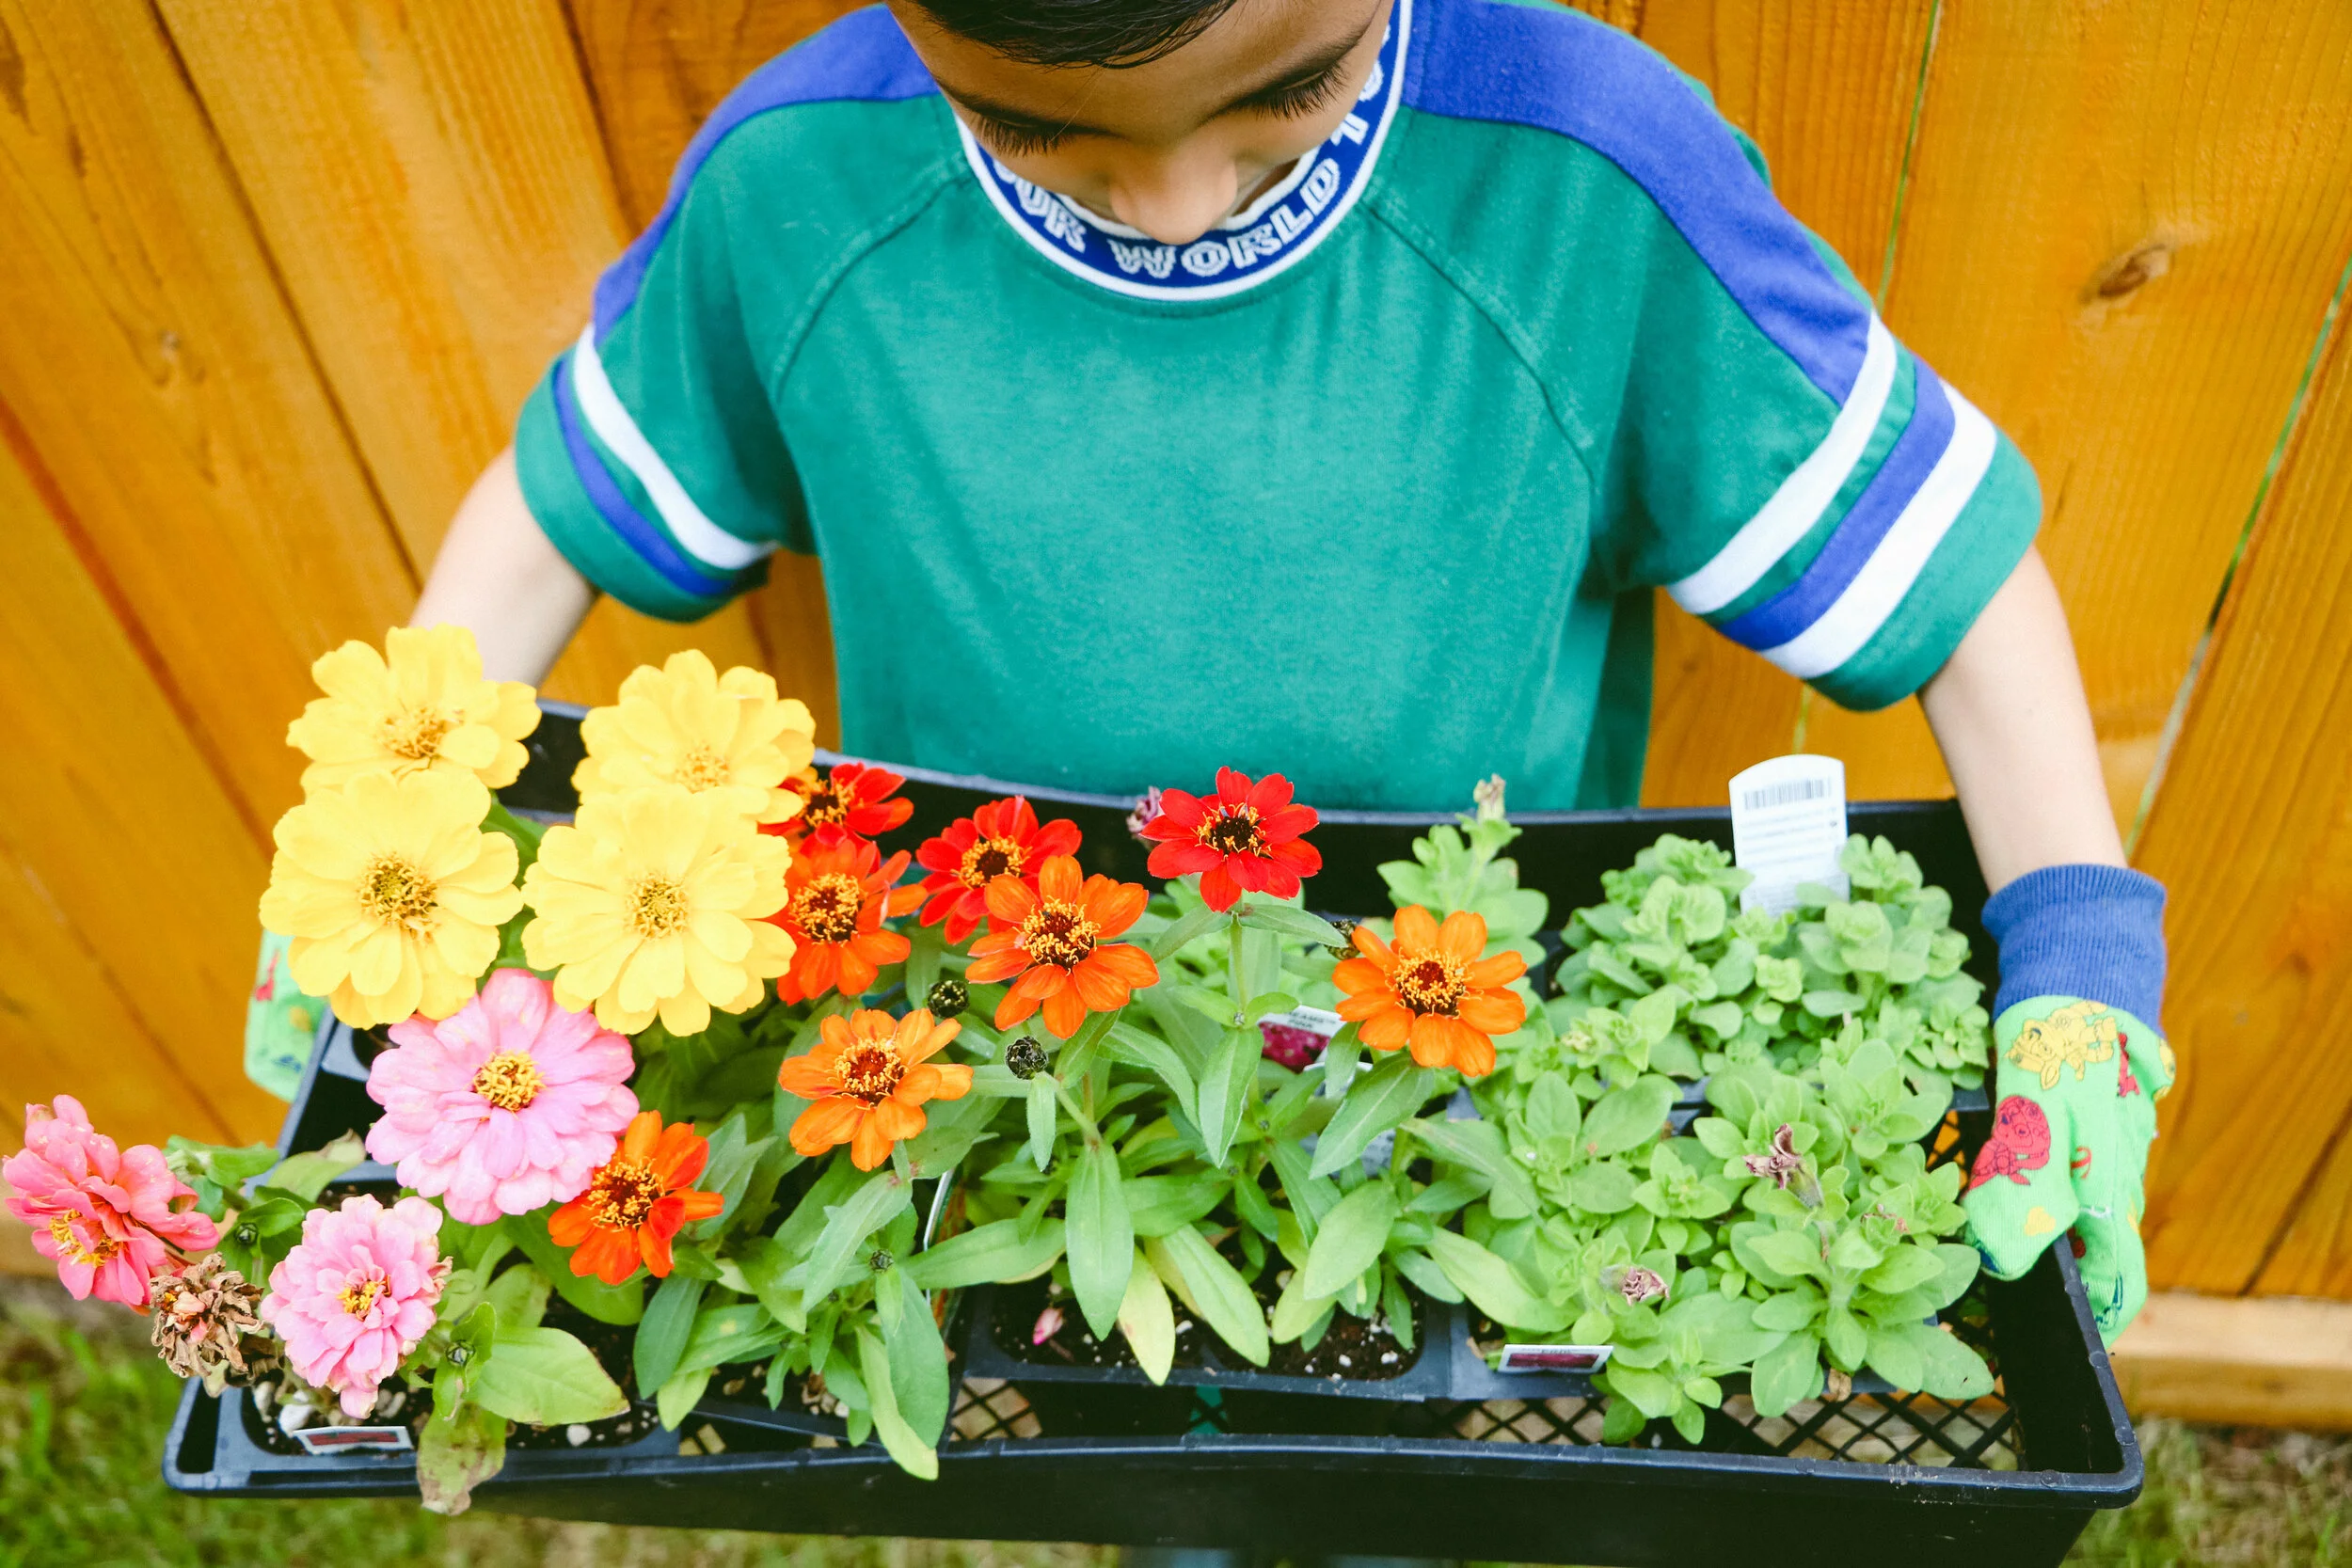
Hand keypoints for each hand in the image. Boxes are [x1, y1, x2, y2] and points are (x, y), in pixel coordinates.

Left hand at [1961, 996, 2173, 1342]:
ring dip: (2040, 1238)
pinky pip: (2064, 1177)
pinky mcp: (2084, 1126)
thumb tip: (2009, 1260)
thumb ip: (2027, 1185)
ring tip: (1984, 1253)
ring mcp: (2104, 1148)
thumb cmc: (2056, 1044)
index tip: (2067, 1346)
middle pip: (2094, 1249)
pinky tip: (1990, 1194)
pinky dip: (2033, 1195)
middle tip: (1996, 1299)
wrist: (2074, 972)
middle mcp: (2115, 1173)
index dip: (2101, 1318)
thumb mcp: (2034, 1113)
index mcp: (2111, 1182)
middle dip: (2056, 1280)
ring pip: (2077, 1213)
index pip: (2121, 1276)